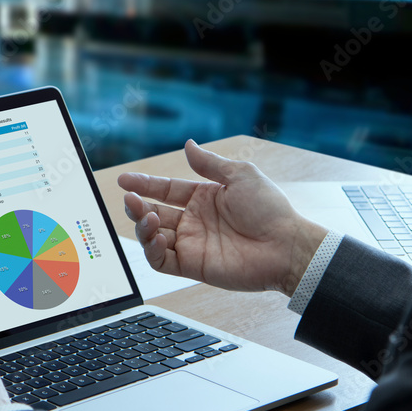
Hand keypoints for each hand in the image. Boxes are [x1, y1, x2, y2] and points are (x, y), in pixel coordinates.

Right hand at [118, 140, 326, 295]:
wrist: (286, 246)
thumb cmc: (270, 209)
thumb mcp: (240, 175)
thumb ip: (210, 163)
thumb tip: (188, 145)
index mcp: (203, 198)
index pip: (165, 189)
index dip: (144, 184)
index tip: (125, 179)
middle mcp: (193, 220)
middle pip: (153, 212)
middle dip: (136, 206)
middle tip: (130, 199)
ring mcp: (191, 243)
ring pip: (152, 236)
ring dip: (142, 225)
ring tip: (146, 216)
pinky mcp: (192, 265)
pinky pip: (161, 260)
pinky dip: (151, 249)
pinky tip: (156, 236)